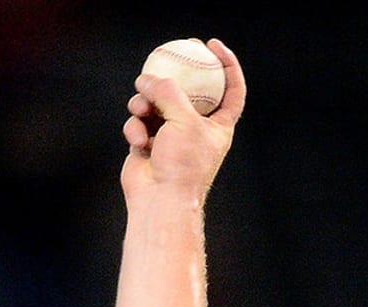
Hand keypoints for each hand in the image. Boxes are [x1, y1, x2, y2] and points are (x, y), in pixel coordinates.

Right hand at [121, 38, 245, 204]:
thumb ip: (169, 92)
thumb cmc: (182, 165)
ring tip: (141, 111)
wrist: (160, 200)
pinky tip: (139, 143)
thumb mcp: (184, 121)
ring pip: (154, 103)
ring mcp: (171, 135)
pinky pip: (138, 122)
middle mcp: (197, 128)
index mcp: (219, 125)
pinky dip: (136, 129)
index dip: (227, 65)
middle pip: (187, 91)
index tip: (213, 45)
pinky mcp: (148, 142)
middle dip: (173, 75)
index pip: (231, 89)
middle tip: (165, 57)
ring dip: (144, 104)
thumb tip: (148, 78)